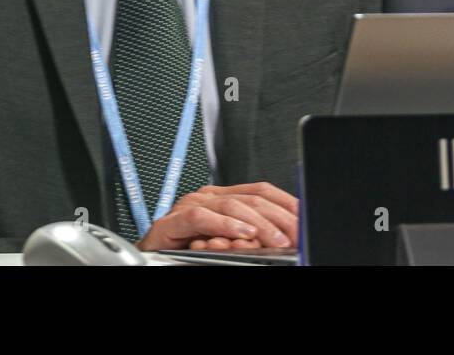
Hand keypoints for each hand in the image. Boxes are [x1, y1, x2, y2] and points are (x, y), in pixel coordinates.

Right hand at [135, 182, 298, 251]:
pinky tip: (242, 235)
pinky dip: (224, 226)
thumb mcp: (228, 241)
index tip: (304, 219)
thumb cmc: (186, 253)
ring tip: (274, 239)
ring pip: (230, 205)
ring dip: (257, 224)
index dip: (286, 204)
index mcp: (222, 197)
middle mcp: (206, 197)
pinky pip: (201, 218)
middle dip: (277, 216)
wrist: (149, 262)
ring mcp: (189, 206)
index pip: (261, 191)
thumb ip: (249, 235)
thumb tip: (285, 237)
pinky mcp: (171, 222)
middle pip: (250, 197)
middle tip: (294, 235)